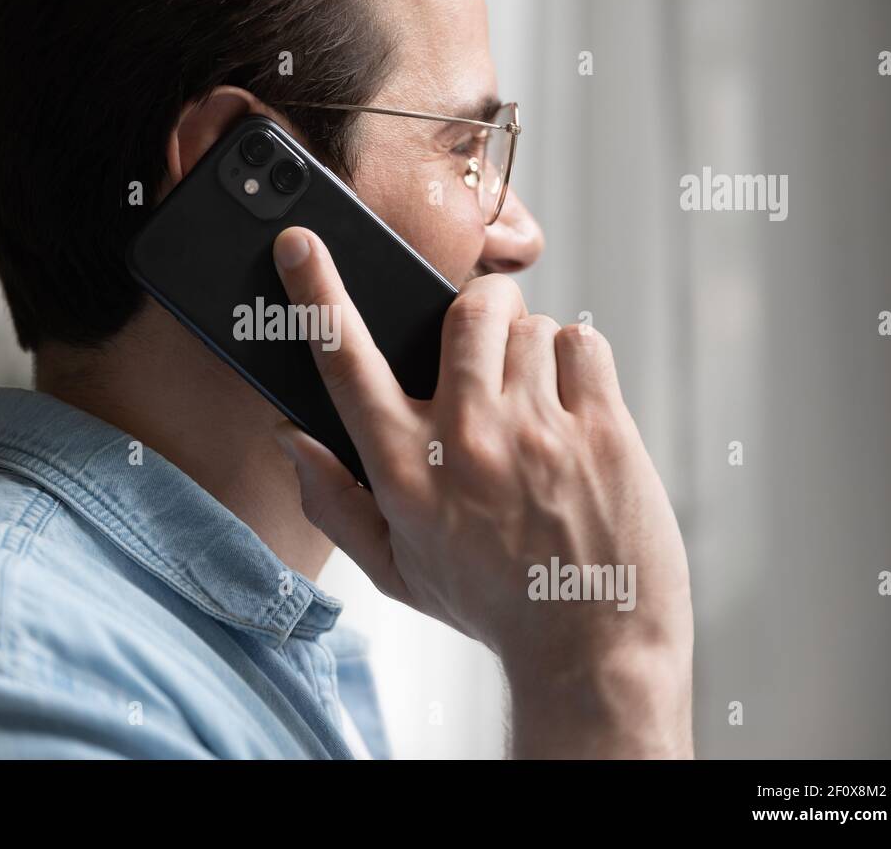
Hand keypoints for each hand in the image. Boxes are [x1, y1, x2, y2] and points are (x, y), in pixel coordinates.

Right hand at [270, 226, 692, 756]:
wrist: (593, 649)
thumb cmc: (491, 604)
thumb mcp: (394, 569)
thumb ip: (333, 501)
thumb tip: (289, 438)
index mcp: (403, 472)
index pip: (345, 363)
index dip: (316, 293)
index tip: (300, 242)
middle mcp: (464, 443)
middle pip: (461, 311)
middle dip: (473, 313)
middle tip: (483, 352)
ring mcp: (536, 434)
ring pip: (527, 325)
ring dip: (528, 350)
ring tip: (534, 408)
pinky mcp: (601, 431)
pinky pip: (582, 343)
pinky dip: (578, 363)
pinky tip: (574, 412)